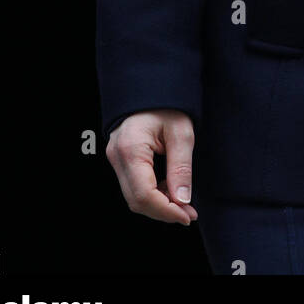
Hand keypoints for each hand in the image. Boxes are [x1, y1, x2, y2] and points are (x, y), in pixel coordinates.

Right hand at [105, 108, 197, 223]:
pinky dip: (152, 194)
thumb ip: (181, 168)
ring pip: (133, 197)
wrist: (152, 87)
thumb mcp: (181, 133)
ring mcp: (115, 158)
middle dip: (163, 212)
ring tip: (183, 205)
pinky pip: (134, 186)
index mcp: (131, 149)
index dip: (166, 211)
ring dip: (159, 205)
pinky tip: (171, 191)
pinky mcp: (120, 159)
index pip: (144, 194)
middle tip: (189, 214)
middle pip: (136, 200)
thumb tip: (183, 201)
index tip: (187, 216)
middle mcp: (117, 156)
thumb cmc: (168, 104)